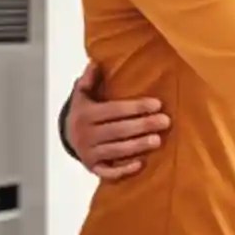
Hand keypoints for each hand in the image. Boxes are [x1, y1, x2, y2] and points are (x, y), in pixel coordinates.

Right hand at [66, 61, 169, 179]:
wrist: (68, 137)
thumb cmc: (85, 112)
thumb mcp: (83, 95)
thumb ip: (89, 80)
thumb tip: (96, 62)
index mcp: (85, 115)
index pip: (113, 110)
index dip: (136, 107)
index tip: (157, 104)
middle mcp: (85, 135)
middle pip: (118, 131)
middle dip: (142, 126)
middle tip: (165, 121)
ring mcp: (89, 153)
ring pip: (116, 150)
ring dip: (137, 146)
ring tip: (158, 140)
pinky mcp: (93, 168)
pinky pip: (108, 172)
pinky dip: (123, 170)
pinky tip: (140, 164)